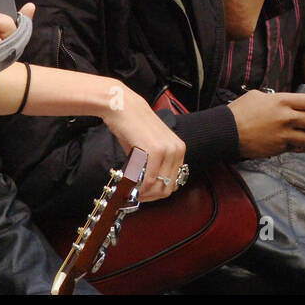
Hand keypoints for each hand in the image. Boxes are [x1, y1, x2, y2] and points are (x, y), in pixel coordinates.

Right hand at [100, 87, 185, 202]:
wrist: (125, 108)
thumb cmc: (134, 128)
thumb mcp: (149, 149)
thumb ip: (154, 167)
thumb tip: (149, 189)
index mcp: (179, 150)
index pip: (174, 182)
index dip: (158, 193)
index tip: (144, 194)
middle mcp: (177, 150)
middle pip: (167, 188)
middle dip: (151, 197)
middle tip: (136, 196)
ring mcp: (168, 150)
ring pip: (159, 187)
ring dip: (144, 194)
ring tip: (133, 192)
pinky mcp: (156, 151)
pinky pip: (149, 180)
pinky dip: (140, 188)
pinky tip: (131, 187)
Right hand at [228, 90, 304, 157]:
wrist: (226, 131)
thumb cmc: (240, 110)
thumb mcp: (259, 95)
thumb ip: (278, 97)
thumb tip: (289, 100)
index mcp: (283, 100)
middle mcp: (287, 117)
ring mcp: (284, 135)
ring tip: (302, 132)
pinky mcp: (279, 148)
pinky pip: (298, 148)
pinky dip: (299, 145)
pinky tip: (292, 141)